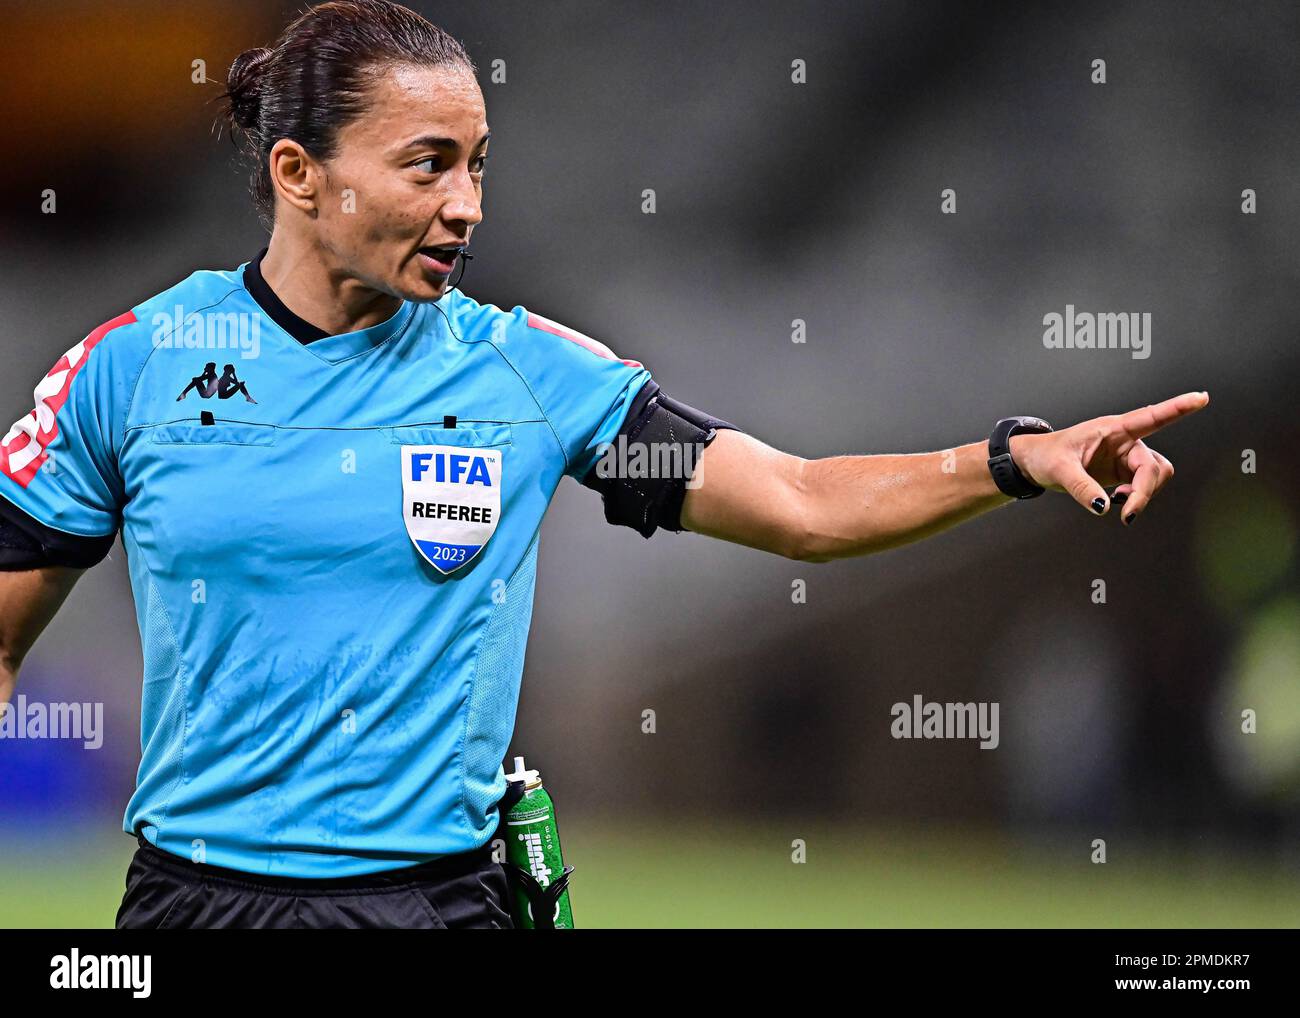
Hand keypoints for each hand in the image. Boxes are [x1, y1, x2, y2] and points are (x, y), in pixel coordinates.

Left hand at [1008, 391, 1209, 524]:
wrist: (1035, 463)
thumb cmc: (1045, 455)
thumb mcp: (1059, 470)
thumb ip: (1081, 488)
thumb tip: (1103, 507)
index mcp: (1112, 429)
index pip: (1151, 417)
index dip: (1178, 408)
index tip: (1202, 397)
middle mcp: (1126, 441)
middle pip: (1155, 465)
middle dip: (1146, 491)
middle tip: (1127, 513)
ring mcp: (1127, 457)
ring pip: (1156, 475)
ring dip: (1144, 494)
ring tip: (1119, 503)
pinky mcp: (1124, 472)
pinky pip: (1145, 486)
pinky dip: (1137, 498)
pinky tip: (1116, 502)